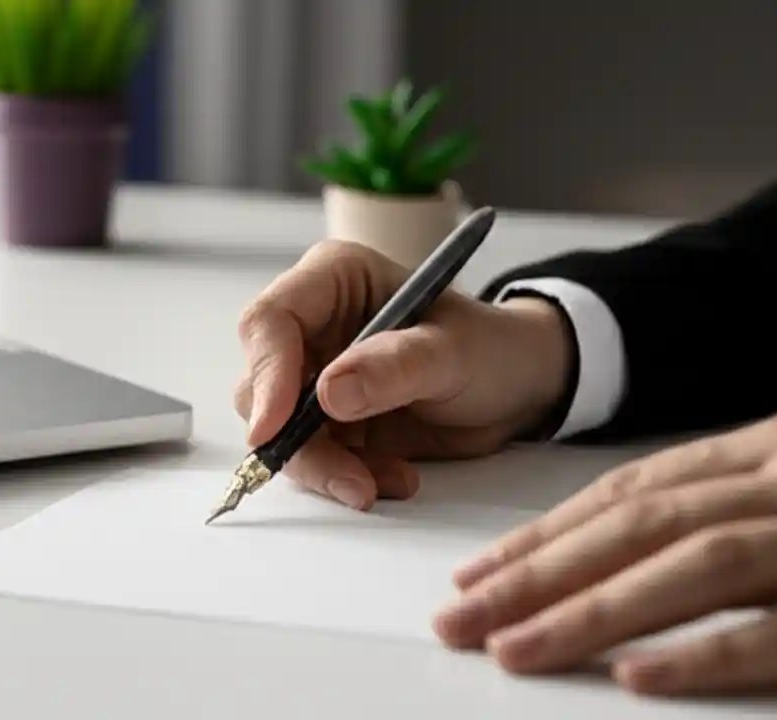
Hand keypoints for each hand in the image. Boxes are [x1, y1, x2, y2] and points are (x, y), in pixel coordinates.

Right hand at [233, 240, 573, 509]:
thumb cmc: (489, 348)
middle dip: (298, 440)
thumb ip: (396, 366)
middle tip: (349, 478)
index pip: (270, 320)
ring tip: (389, 480)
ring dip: (328, 466)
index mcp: (332, 280)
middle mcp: (312, 326)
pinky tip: (396, 477)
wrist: (515, 390)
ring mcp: (314, 377)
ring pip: (280, 432)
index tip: (274, 426)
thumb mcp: (455, 351)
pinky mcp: (326, 423)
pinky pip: (313, 459)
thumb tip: (329, 392)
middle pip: (261, 385)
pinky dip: (348, 477)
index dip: (265, 373)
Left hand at [433, 410, 776, 695]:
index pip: (637, 489)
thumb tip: (634, 555)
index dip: (548, 533)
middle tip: (462, 616)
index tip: (478, 572)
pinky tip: (638, 676)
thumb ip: (742, 508)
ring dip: (597, 609)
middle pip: (647, 523)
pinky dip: (714, 652)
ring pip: (703, 563)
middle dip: (541, 572)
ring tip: (517, 648)